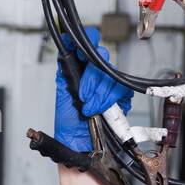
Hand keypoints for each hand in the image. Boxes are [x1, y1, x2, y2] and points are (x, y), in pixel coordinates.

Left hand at [54, 26, 133, 152]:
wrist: (79, 143)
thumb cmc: (68, 121)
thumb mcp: (62, 91)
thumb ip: (65, 68)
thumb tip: (64, 45)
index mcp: (80, 67)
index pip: (88, 41)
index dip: (86, 43)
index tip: (80, 54)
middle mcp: (95, 72)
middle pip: (101, 58)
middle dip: (91, 79)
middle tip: (82, 96)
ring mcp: (108, 82)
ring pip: (111, 75)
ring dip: (99, 94)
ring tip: (89, 109)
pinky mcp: (121, 95)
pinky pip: (121, 89)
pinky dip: (109, 101)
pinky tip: (100, 110)